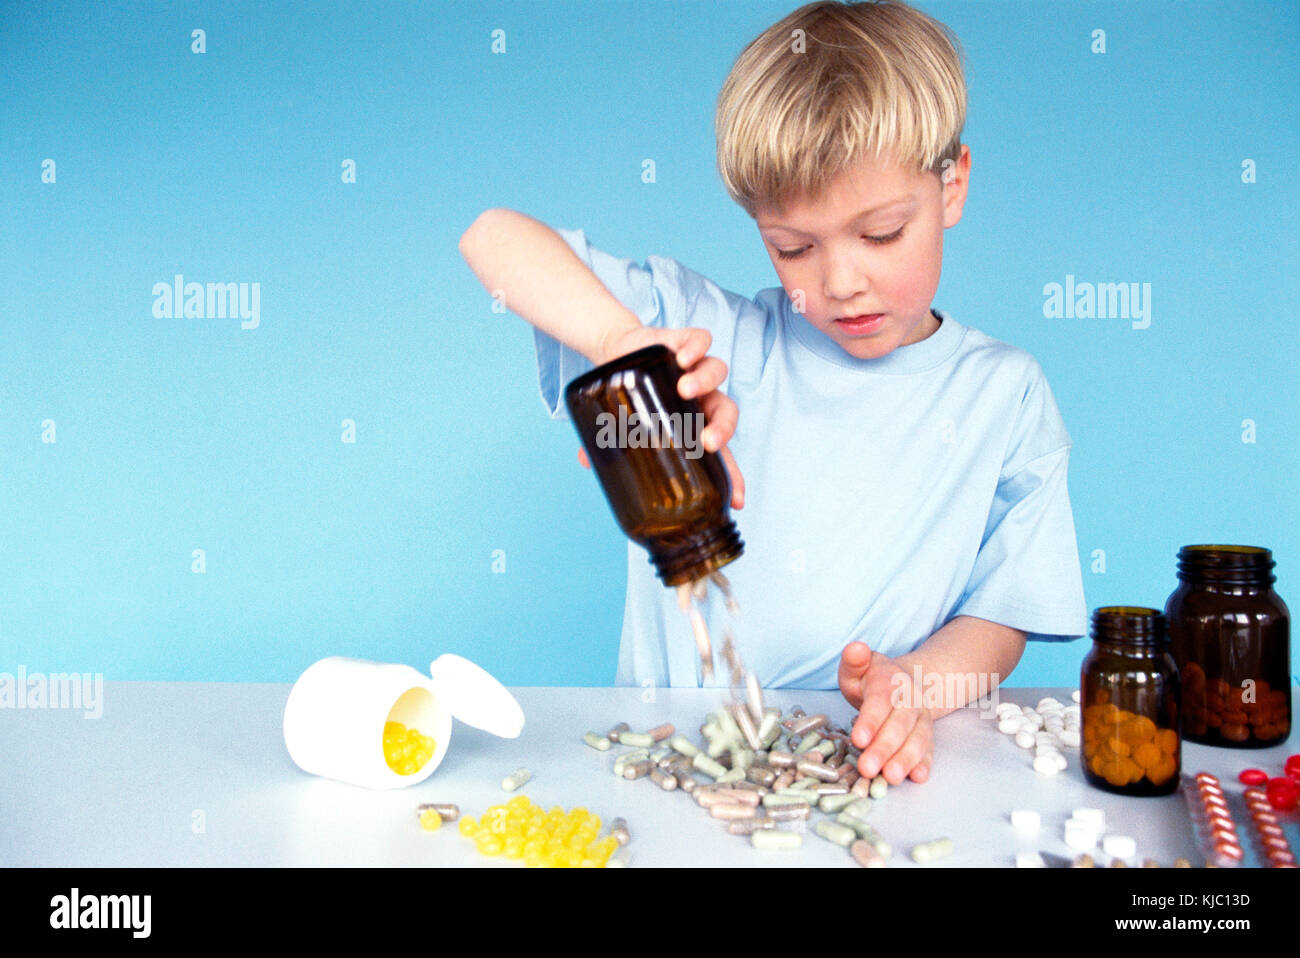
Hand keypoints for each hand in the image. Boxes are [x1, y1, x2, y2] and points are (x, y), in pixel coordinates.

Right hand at [576, 325, 744, 509]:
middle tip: (708, 441)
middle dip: (723, 428)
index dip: (731, 476)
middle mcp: (701, 398)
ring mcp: (695, 369)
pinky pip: (702, 341)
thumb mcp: (619, 424)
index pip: (721, 454)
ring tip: (685, 390)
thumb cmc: (630, 396)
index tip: (735, 501)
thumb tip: (585, 460)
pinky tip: (683, 358)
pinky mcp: (685, 342)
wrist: (619, 352)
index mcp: (695, 426)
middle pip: (726, 411)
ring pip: (716, 372)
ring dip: (706, 382)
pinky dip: (697, 348)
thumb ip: (606, 444)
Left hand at [837, 641, 932, 784]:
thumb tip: (856, 648)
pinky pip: (929, 750)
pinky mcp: (928, 735)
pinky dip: (925, 764)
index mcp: (890, 681)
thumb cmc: (872, 679)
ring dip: (905, 759)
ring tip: (890, 777)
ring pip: (917, 739)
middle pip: (900, 724)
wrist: (906, 682)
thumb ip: (853, 660)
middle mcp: (910, 700)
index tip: (858, 739)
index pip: (881, 701)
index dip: (871, 720)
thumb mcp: (858, 667)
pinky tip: (918, 777)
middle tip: (868, 768)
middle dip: (884, 747)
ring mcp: (921, 718)